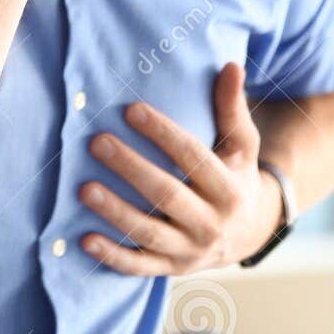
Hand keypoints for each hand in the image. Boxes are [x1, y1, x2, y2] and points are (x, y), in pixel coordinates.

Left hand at [81, 62, 283, 274]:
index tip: (131, 110)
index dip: (163, 133)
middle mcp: (211, 223)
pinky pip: (139, 266)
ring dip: (115, 212)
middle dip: (131, 168)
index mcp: (229, 188)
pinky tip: (85, 239)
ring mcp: (190, 250)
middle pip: (167, 194)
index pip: (193, 157)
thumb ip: (231, 108)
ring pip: (149, 231)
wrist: (250, 232)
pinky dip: (112, 256)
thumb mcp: (242, 144)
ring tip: (83, 188)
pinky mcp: (171, 268)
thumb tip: (230, 66)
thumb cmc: (236, 175)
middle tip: (96, 143)